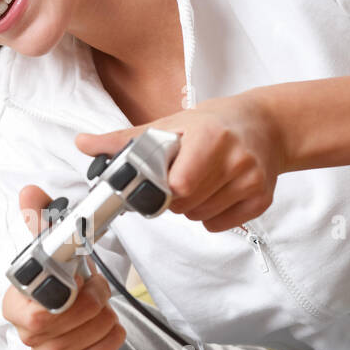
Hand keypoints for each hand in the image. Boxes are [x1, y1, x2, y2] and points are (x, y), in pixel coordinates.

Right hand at [1, 185, 126, 349]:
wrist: (60, 331)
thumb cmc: (54, 288)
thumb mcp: (45, 254)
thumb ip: (39, 221)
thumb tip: (30, 191)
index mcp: (15, 305)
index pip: (41, 311)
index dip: (68, 293)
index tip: (76, 278)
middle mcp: (29, 335)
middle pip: (81, 312)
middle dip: (95, 292)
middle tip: (87, 285)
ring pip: (102, 324)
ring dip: (106, 308)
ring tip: (92, 303)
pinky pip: (114, 340)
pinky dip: (115, 328)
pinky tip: (100, 323)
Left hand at [75, 91, 283, 230]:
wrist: (266, 126)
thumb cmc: (214, 123)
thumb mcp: (170, 124)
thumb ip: (124, 139)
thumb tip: (83, 143)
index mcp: (209, 136)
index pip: (179, 184)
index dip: (163, 187)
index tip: (162, 178)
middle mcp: (235, 159)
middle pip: (185, 204)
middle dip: (174, 197)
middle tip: (182, 176)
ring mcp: (251, 181)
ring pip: (200, 217)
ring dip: (191, 207)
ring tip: (201, 181)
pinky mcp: (261, 200)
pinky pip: (218, 225)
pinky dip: (211, 216)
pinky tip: (217, 191)